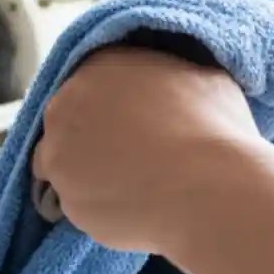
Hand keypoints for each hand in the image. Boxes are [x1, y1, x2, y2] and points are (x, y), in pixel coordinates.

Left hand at [33, 46, 269, 253]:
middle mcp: (66, 104)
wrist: (210, 190)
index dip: (108, 108)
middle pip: (66, 124)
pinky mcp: (64, 200)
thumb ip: (167, 76)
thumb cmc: (214, 131)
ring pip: (64, 166)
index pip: (88, 85)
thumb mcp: (201, 76)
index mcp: (98, 65)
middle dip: (90, 140)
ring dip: (87, 175)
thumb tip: (173, 88)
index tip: (128, 125)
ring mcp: (59, 155)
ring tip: (129, 186)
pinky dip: (96, 207)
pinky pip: (75, 204)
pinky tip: (129, 208)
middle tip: (128, 158)